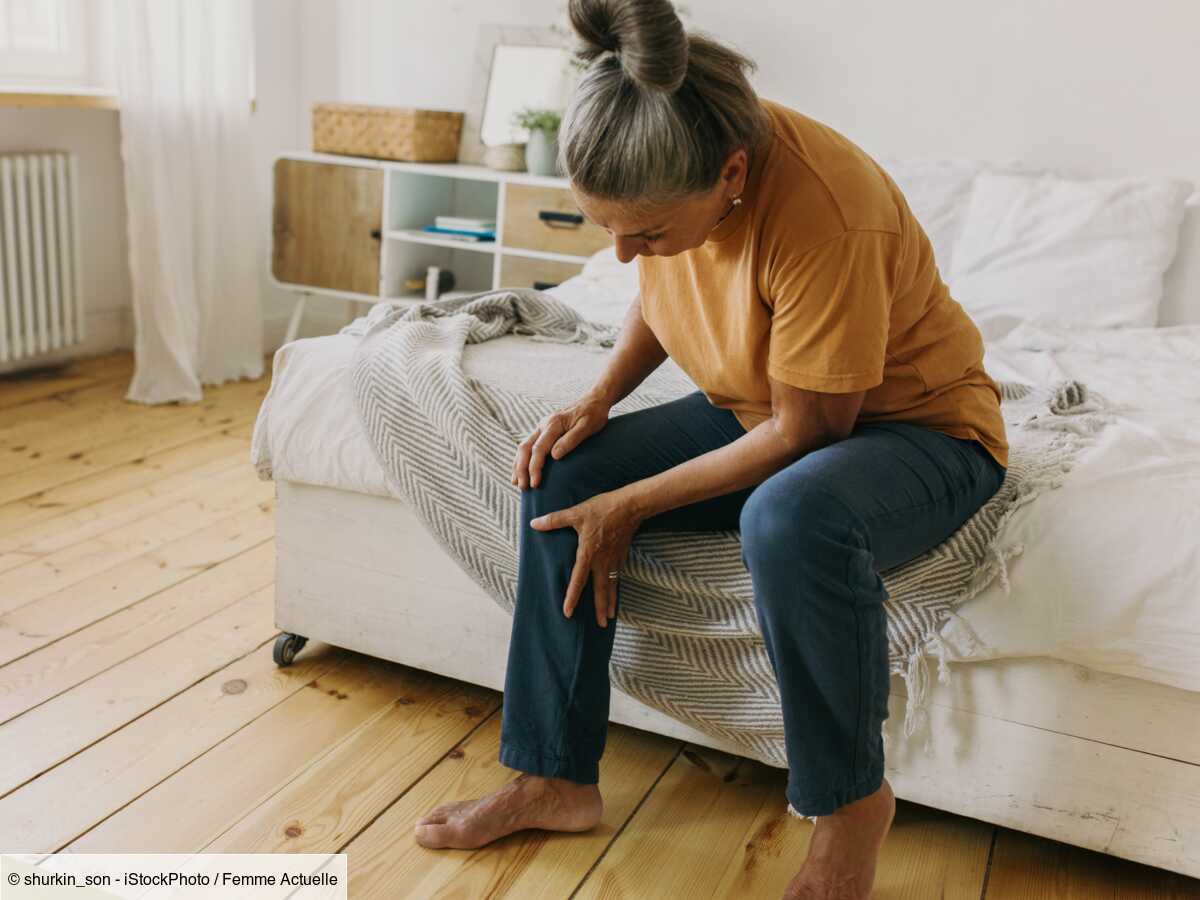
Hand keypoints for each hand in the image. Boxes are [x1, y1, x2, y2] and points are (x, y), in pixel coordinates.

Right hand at [512, 394, 611, 488]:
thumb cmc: (593, 415)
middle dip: (521, 469)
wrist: (594, 400)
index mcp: (553, 424)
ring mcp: (542, 426)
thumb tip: (554, 456)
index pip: (538, 449)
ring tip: (516, 482)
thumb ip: (570, 441)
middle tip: (522, 487)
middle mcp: (543, 424)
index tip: (535, 484)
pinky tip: (522, 469)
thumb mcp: (587, 427)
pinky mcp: (544, 430)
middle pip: (525, 448)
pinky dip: (522, 458)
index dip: (534, 468)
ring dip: (518, 465)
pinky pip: (528, 445)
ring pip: (523, 446)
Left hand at [530, 491, 640, 627]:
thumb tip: (534, 523)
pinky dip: (616, 587)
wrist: (630, 505)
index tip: (568, 612)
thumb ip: (555, 520)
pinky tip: (615, 592)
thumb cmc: (603, 509)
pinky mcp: (622, 555)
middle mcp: (602, 561)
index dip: (572, 597)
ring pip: (611, 585)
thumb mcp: (576, 513)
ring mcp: (614, 559)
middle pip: (600, 590)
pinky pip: (618, 576)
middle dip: (600, 609)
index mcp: (588, 553)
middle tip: (600, 625)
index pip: (578, 580)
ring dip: (611, 602)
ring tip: (611, 617)